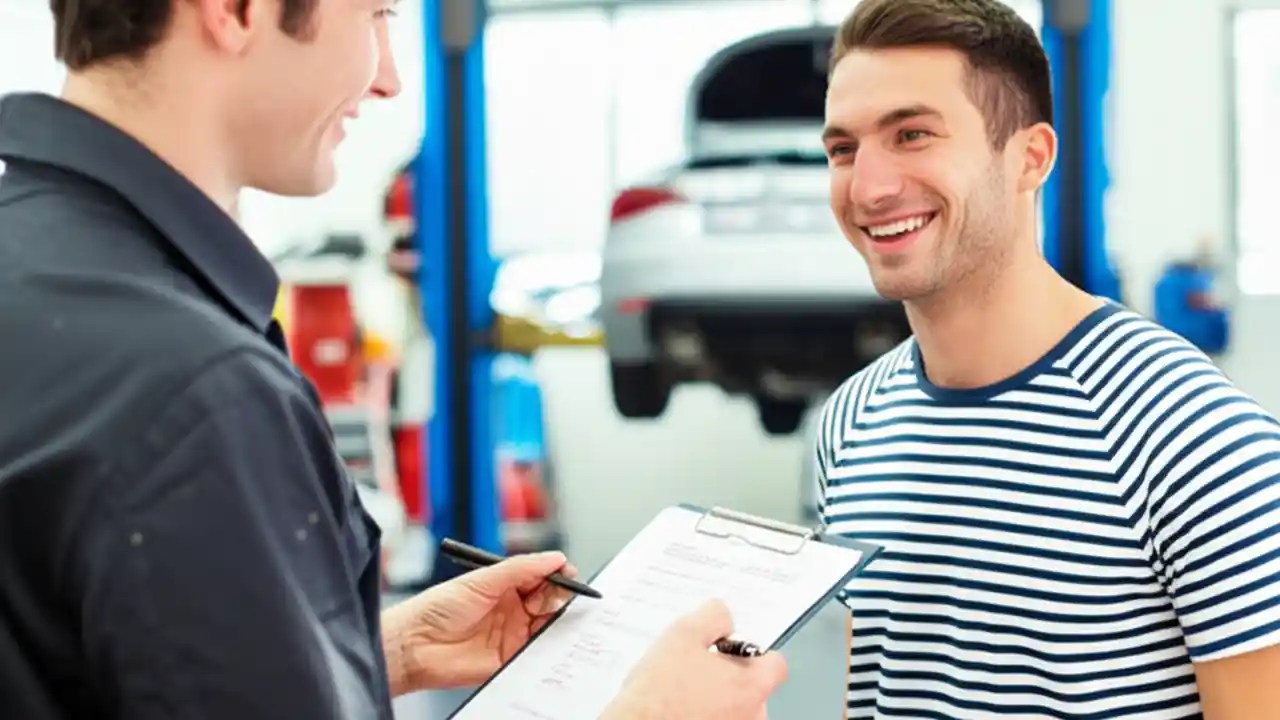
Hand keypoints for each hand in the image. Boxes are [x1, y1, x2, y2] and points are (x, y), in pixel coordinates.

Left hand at [380, 551, 574, 694]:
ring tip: (556, 614)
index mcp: (505, 585)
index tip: (568, 573)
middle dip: (561, 595)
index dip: (556, 574)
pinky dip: (549, 646)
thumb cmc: (437, 608)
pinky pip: (538, 652)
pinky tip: (550, 637)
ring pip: (548, 625)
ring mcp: (512, 634)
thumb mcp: (482, 580)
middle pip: (549, 600)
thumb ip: (520, 569)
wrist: (415, 644)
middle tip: (563, 593)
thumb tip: (553, 558)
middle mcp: (512, 609)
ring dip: (558, 620)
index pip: (540, 577)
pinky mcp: (511, 659)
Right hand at [602, 600, 788, 719]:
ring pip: (735, 707)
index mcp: (752, 686)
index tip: (730, 648)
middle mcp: (752, 716)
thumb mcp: (683, 633)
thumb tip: (724, 619)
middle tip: (697, 667)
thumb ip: (713, 616)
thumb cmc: (658, 694)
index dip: (751, 651)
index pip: (775, 663)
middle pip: (753, 685)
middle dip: (729, 674)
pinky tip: (679, 708)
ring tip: (681, 691)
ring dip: (716, 697)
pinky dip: (704, 713)